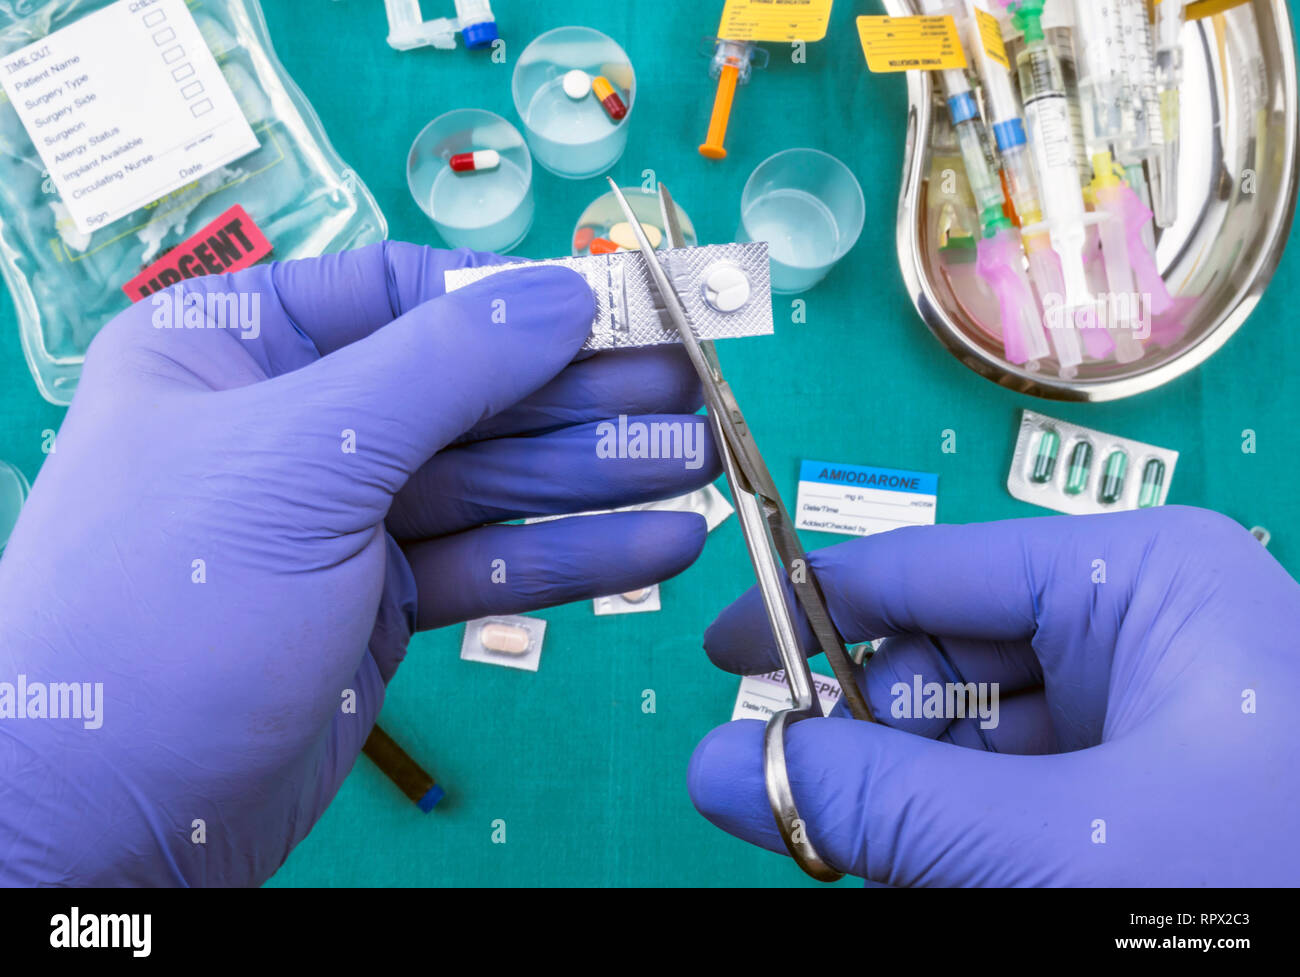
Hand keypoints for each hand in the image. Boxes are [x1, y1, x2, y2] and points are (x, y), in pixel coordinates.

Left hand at [0, 242, 717, 885]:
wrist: (110, 817)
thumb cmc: (168, 608)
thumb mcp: (304, 462)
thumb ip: (443, 368)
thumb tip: (560, 293)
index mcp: (237, 349)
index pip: (400, 295)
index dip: (514, 304)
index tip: (620, 312)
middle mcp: (294, 423)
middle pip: (463, 389)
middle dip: (578, 394)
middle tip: (689, 390)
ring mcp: (342, 518)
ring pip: (490, 478)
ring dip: (595, 475)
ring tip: (699, 463)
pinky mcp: (380, 602)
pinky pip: (489, 558)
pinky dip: (571, 554)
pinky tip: (657, 546)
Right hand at [689, 507, 1298, 885]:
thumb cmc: (1260, 888)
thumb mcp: (1053, 851)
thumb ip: (878, 806)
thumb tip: (719, 767)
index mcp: (1143, 581)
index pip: (931, 566)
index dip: (813, 604)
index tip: (722, 651)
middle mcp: (1150, 629)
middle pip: (947, 656)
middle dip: (867, 731)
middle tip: (796, 804)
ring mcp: (1157, 714)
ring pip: (977, 736)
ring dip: (912, 797)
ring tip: (873, 853)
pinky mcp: (1158, 788)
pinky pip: (1020, 790)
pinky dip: (963, 833)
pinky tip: (938, 867)